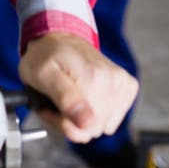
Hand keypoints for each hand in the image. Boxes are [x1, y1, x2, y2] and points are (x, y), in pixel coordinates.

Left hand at [18, 32, 138, 142]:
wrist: (59, 37)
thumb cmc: (46, 55)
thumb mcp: (42, 75)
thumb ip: (65, 99)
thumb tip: (87, 123)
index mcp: (93, 78)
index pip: (81, 130)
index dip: (60, 122)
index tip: (48, 107)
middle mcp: (112, 81)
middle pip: (92, 130)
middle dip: (71, 121)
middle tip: (57, 99)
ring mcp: (121, 84)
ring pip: (101, 126)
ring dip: (82, 118)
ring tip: (70, 95)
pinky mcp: (127, 87)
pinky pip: (111, 119)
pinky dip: (97, 113)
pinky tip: (86, 95)